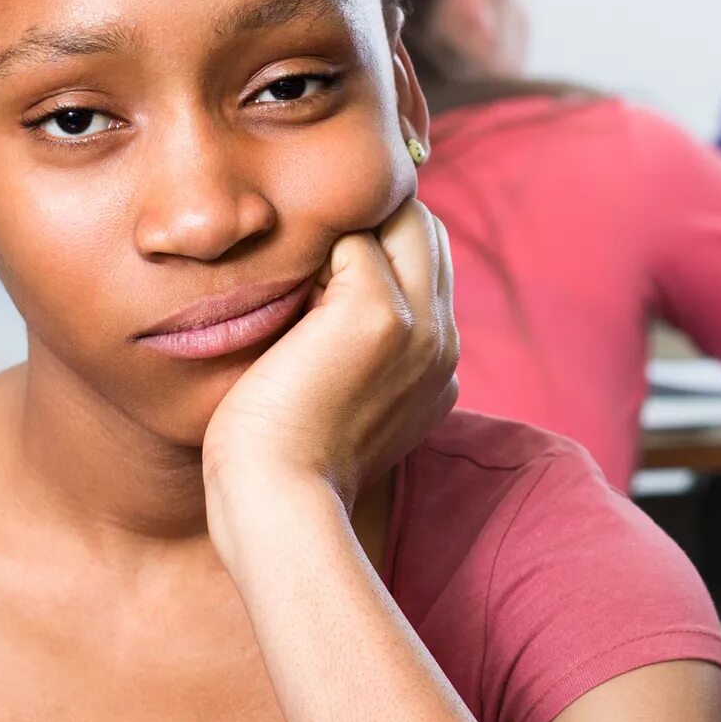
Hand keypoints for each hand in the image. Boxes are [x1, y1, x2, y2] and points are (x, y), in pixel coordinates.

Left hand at [201, 200, 458, 532]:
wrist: (276, 501)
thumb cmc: (282, 460)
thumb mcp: (337, 400)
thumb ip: (353, 351)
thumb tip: (319, 296)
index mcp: (440, 368)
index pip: (427, 268)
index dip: (378, 252)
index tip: (318, 278)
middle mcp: (444, 342)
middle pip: (427, 231)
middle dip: (371, 227)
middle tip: (304, 266)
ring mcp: (421, 326)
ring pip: (402, 220)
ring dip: (344, 233)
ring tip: (296, 283)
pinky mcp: (380, 314)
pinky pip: (352, 237)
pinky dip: (310, 252)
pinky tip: (282, 300)